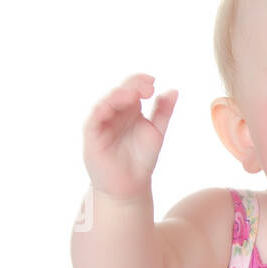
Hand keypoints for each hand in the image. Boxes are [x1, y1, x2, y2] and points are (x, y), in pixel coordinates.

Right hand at [82, 72, 177, 200]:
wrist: (130, 186)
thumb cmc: (142, 159)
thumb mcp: (157, 132)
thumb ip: (163, 112)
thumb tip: (174, 90)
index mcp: (130, 109)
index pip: (133, 88)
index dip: (141, 81)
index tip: (154, 81)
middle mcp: (114, 112)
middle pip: (120, 91)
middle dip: (133, 86)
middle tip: (148, 86)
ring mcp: (102, 121)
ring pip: (106, 101)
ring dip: (119, 95)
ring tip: (133, 94)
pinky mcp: (92, 134)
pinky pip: (95, 117)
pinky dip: (103, 109)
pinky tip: (114, 105)